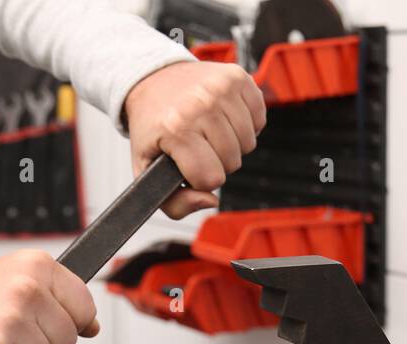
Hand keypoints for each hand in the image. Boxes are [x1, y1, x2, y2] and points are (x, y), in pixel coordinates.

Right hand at [0, 250, 97, 343]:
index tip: (44, 328)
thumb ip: (55, 300)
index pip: (83, 306)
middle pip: (66, 340)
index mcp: (34, 265)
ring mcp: (11, 318)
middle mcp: (26, 287)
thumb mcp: (10, 283)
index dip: (69, 325)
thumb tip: (93, 327)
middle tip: (7, 337)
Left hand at [125, 60, 266, 218]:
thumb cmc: (152, 127)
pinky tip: (223, 119)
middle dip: (216, 162)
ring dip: (232, 145)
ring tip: (209, 133)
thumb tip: (210, 201)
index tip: (188, 166)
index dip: (200, 180)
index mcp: (175, 129)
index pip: (211, 178)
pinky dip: (245, 125)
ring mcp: (221, 88)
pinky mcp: (237, 77)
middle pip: (232, 162)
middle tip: (197, 147)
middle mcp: (200, 105)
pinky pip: (259, 119)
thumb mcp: (146, 171)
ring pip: (248, 143)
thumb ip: (175, 203)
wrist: (152, 80)